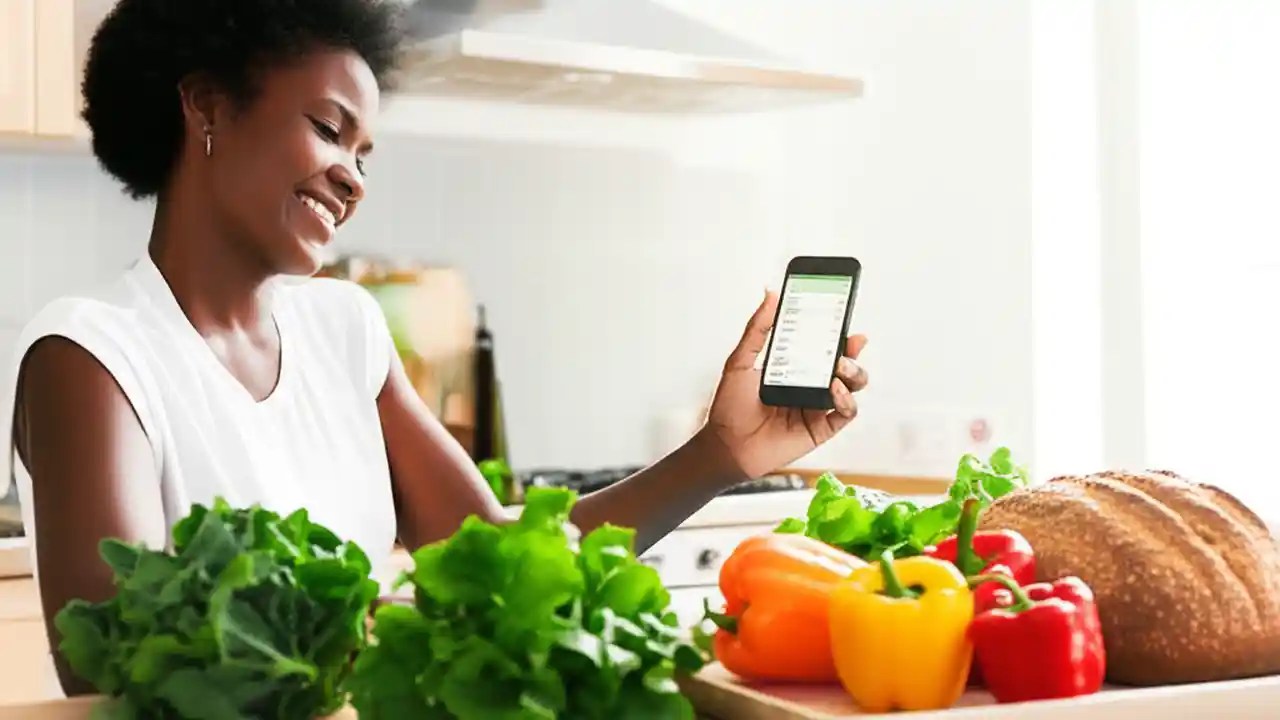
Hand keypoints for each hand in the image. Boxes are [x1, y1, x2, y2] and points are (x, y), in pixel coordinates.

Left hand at [701, 290, 868, 478]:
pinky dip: (846, 400)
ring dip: (854, 372)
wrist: (726, 445)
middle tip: (852, 339)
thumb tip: (770, 294)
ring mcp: (818, 407)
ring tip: (840, 365)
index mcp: (794, 368)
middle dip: (853, 350)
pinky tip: (834, 389)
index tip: (843, 314)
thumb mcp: (740, 360)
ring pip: (852, 386)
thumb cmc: (730, 406)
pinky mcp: (821, 429)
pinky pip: (845, 413)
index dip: (836, 331)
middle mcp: (810, 386)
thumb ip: (757, 328)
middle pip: (843, 363)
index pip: (822, 345)